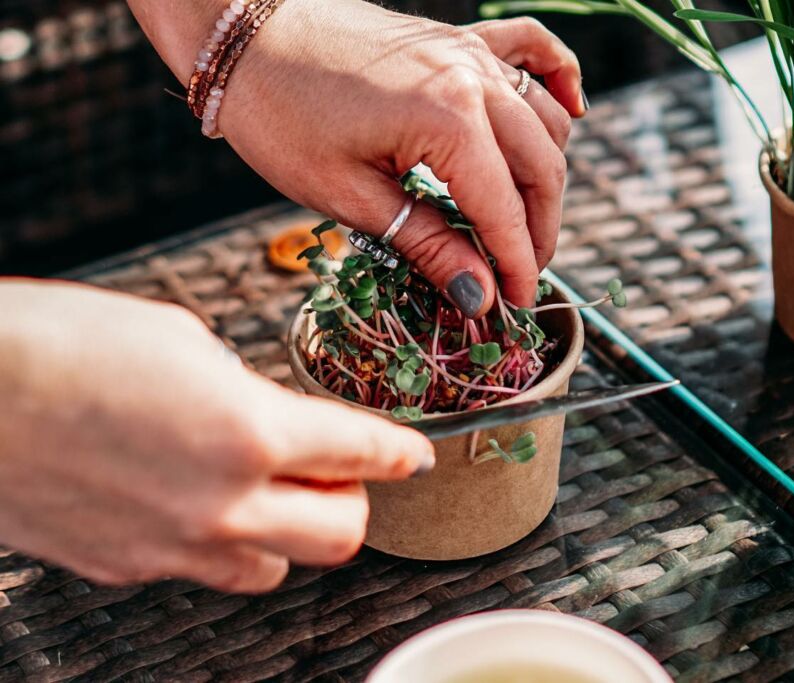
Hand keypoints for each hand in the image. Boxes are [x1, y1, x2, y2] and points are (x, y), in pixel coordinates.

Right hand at [0, 280, 433, 591]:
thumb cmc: (58, 345)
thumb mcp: (182, 341)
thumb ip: (246, 390)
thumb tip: (268, 415)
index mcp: (249, 431)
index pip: (361, 453)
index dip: (401, 452)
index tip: (414, 454)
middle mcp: (221, 503)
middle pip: (340, 535)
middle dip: (354, 500)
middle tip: (342, 471)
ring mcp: (174, 546)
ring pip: (277, 567)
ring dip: (292, 529)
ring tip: (270, 488)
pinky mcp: (128, 567)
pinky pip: (207, 568)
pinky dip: (225, 539)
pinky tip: (200, 499)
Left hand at [190, 1, 582, 314]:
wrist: (242, 32)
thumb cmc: (280, 114)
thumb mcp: (348, 195)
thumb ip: (427, 242)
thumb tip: (479, 293)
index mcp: (448, 120)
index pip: (504, 210)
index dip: (516, 265)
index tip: (518, 303)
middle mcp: (473, 80)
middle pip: (542, 167)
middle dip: (539, 230)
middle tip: (519, 274)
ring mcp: (470, 51)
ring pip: (545, 119)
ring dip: (546, 174)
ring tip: (523, 220)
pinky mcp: (458, 38)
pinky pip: (532, 51)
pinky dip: (558, 81)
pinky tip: (571, 110)